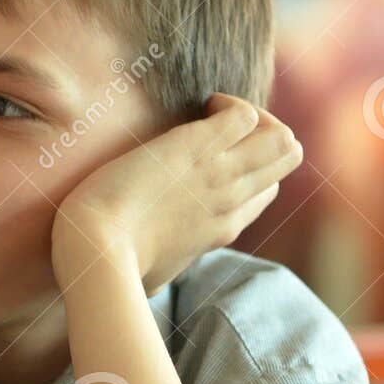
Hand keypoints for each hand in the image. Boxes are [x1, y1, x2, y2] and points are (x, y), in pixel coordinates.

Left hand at [51, 93, 301, 293]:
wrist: (96, 249)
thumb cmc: (112, 267)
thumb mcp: (152, 275)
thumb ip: (163, 267)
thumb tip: (150, 279)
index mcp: (223, 228)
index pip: (265, 191)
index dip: (249, 168)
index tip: (212, 157)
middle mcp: (232, 201)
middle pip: (286, 159)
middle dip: (264, 133)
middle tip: (219, 128)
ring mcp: (220, 174)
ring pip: (281, 137)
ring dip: (252, 114)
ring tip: (211, 114)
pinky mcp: (197, 148)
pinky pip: (245, 115)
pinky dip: (228, 104)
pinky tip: (200, 108)